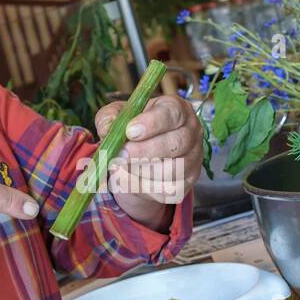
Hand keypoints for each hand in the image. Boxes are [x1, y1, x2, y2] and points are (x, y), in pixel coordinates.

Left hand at [94, 94, 202, 228]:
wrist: (140, 157)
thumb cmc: (133, 129)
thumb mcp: (118, 117)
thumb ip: (109, 118)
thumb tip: (107, 129)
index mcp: (177, 110)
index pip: (172, 113)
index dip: (151, 123)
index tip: (130, 132)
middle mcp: (191, 132)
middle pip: (176, 143)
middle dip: (144, 151)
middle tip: (121, 154)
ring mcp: (193, 159)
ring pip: (172, 169)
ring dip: (142, 170)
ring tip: (122, 166)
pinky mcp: (186, 183)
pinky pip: (167, 190)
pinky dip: (144, 187)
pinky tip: (131, 178)